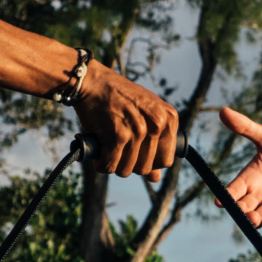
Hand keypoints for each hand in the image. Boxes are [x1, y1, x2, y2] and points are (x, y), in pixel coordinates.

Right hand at [74, 62, 179, 181]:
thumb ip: (153, 145)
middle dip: (128, 163)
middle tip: (117, 148)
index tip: (136, 152)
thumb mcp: (143, 116)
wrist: (93, 82)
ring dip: (113, 164)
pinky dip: (100, 164)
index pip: (165, 161)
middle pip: (144, 169)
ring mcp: (138, 130)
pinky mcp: (118, 136)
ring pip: (126, 171)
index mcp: (168, 119)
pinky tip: (98, 151)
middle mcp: (156, 124)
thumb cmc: (118, 99)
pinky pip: (110, 167)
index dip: (148, 162)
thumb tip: (156, 179)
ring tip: (107, 147)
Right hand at [220, 108, 261, 230]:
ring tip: (252, 218)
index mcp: (250, 179)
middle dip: (239, 211)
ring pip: (258, 218)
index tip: (219, 200)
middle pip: (242, 208)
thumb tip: (223, 111)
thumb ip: (246, 128)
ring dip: (254, 220)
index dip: (226, 197)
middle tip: (238, 210)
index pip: (233, 191)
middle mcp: (259, 196)